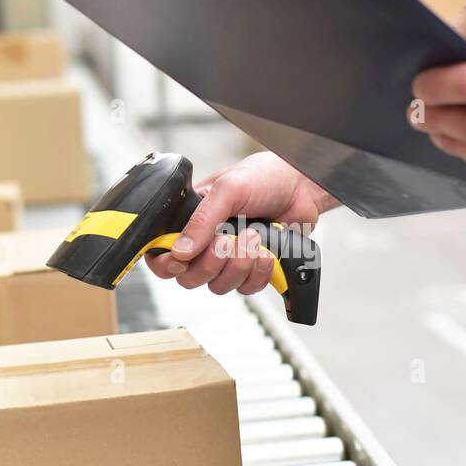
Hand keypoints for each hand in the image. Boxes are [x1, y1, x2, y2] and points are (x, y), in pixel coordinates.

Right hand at [144, 151, 335, 295]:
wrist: (302, 187)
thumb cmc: (264, 177)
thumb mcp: (229, 189)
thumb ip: (202, 219)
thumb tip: (180, 249)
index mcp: (191, 219)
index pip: (163, 253)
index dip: (166, 263)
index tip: (181, 260)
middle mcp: (206, 242)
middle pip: (189, 277)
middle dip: (211, 263)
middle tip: (228, 240)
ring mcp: (229, 259)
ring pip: (218, 286)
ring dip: (238, 265)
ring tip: (255, 237)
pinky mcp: (252, 269)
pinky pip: (246, 288)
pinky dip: (258, 272)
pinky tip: (267, 252)